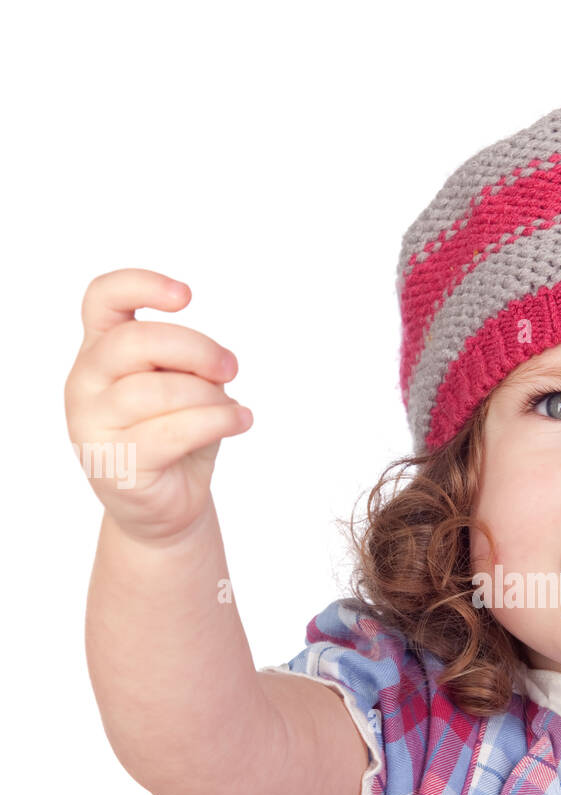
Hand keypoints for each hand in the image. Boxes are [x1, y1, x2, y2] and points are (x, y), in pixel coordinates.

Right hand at [65, 267, 250, 544]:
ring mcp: (91, 423)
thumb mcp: (182, 387)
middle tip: (231, 368)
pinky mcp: (114, 462)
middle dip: (195, 349)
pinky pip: (173, 431)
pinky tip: (240, 421)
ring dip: (209, 396)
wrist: (165, 509)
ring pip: (156, 390)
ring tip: (236, 410)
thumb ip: (182, 364)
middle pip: (135, 342)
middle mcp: (86, 382)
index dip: (141, 284)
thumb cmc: (176, 438)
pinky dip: (216, 422)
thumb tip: (209, 362)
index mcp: (99, 351)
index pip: (102, 299)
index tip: (187, 295)